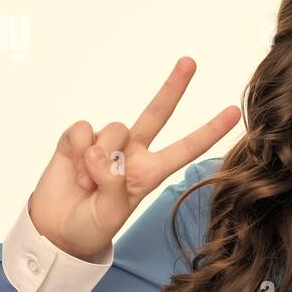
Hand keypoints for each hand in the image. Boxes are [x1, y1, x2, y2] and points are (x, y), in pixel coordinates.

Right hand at [28, 57, 241, 260]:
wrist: (57, 230)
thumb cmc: (90, 225)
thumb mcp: (111, 213)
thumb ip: (112, 184)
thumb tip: (101, 152)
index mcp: (150, 172)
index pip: (186, 149)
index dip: (209, 131)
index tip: (234, 112)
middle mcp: (132, 152)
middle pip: (157, 113)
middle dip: (173, 87)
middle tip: (190, 61)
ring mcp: (105, 143)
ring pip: (114, 128)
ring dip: (96, 159)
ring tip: (86, 184)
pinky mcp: (77, 139)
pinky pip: (82, 128)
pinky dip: (76, 148)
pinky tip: (72, 167)